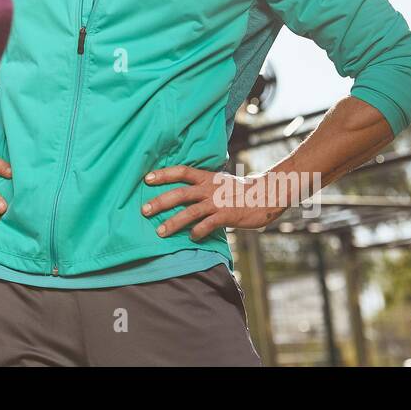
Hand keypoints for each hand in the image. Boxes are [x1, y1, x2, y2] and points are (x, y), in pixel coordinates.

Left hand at [142, 167, 276, 239]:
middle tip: (144, 210)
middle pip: (180, 193)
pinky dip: (198, 231)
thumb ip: (202, 185)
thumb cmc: (238, 191)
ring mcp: (218, 202)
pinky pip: (208, 224)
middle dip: (161, 202)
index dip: (164, 174)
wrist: (266, 195)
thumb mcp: (219, 181)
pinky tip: (192, 237)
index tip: (146, 178)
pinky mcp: (227, 215)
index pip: (182, 171)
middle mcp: (209, 188)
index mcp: (207, 177)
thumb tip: (182, 190)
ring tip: (160, 231)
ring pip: (191, 212)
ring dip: (173, 222)